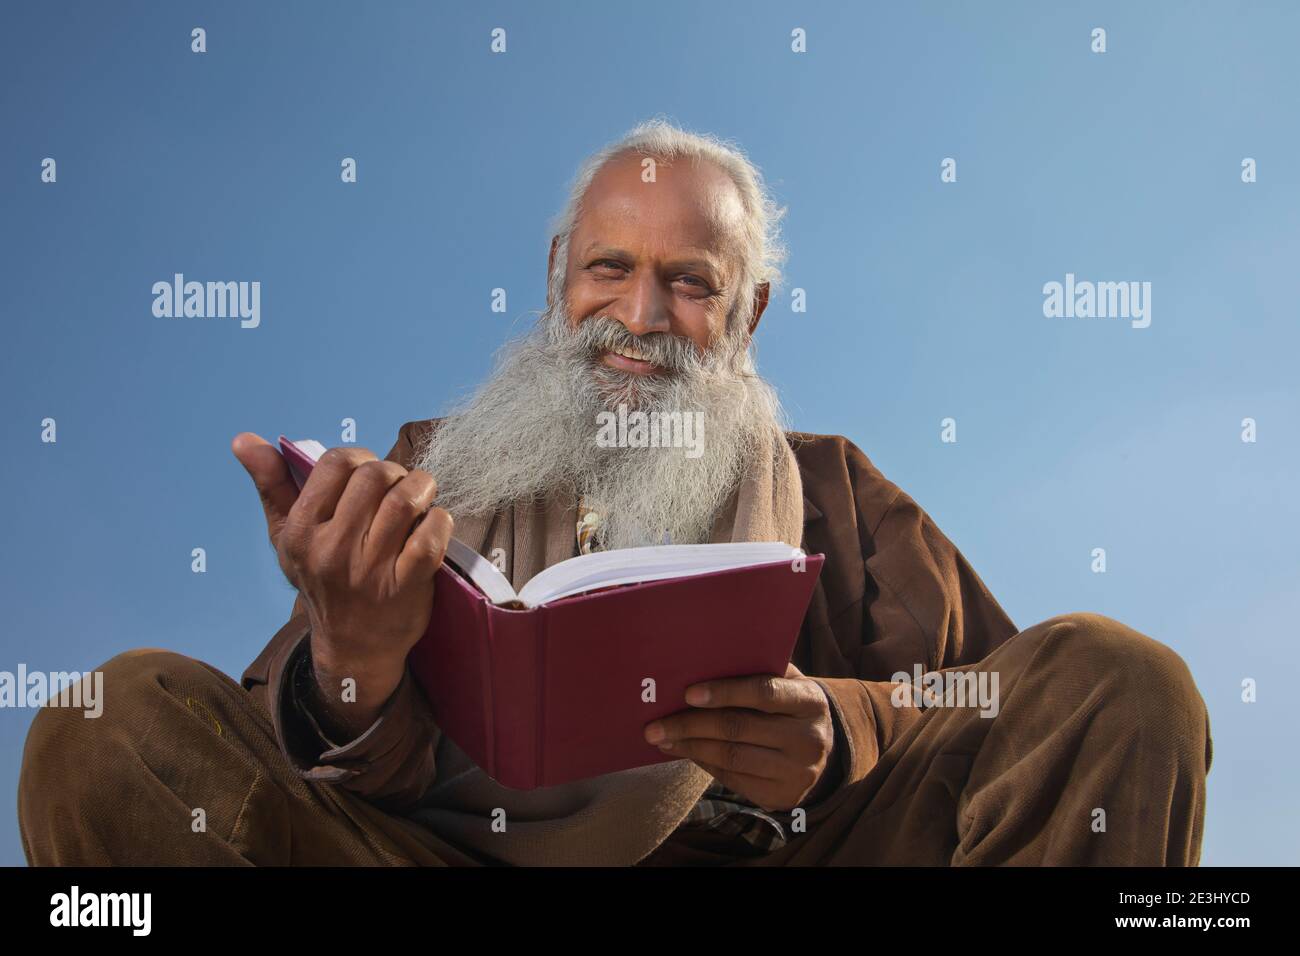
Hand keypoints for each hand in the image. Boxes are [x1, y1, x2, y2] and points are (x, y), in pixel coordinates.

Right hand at [232, 432, 453, 737]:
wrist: (353, 647)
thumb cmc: (321, 581)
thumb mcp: (287, 537)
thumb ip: (271, 485)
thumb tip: (244, 440)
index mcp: (302, 531)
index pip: (336, 463)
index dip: (360, 458)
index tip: (366, 475)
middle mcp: (333, 550)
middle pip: (375, 476)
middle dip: (393, 472)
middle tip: (397, 486)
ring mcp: (371, 570)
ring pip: (405, 499)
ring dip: (421, 488)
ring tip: (419, 498)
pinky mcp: (407, 585)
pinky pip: (432, 534)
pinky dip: (439, 519)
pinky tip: (431, 524)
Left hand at [643, 662, 835, 810]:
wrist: (826, 750)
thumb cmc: (790, 704)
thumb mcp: (786, 682)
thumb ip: (756, 670)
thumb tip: (701, 662)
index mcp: (810, 701)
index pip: (764, 693)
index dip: (724, 692)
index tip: (687, 693)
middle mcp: (809, 739)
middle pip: (739, 729)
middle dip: (690, 725)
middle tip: (655, 725)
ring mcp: (797, 772)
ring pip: (731, 758)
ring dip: (690, 747)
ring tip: (662, 738)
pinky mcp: (781, 797)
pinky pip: (733, 779)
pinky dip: (704, 764)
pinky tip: (685, 752)